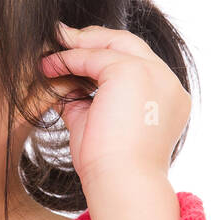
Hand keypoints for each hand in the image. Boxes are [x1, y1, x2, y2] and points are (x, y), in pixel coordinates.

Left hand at [39, 23, 190, 189]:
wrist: (121, 182)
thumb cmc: (110, 167)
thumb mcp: (99, 125)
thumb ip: (87, 102)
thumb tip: (65, 86)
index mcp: (167, 99)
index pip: (137, 64)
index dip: (105, 56)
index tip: (76, 55)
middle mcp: (168, 83)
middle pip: (130, 45)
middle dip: (94, 39)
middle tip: (63, 37)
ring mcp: (155, 75)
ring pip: (113, 45)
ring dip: (79, 45)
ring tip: (52, 50)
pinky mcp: (134, 72)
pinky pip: (95, 56)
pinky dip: (70, 58)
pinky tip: (50, 65)